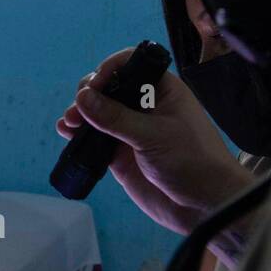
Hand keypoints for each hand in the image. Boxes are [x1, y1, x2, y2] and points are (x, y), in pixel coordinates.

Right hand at [57, 47, 253, 234]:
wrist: (204, 206)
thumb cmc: (194, 162)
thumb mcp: (154, 136)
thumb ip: (116, 117)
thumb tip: (84, 98)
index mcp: (162, 90)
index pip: (130, 64)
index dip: (109, 69)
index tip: (94, 86)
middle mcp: (145, 106)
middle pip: (108, 87)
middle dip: (89, 94)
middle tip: (78, 109)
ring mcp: (131, 130)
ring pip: (97, 113)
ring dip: (79, 114)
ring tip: (68, 123)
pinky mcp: (120, 153)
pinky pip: (94, 139)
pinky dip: (78, 135)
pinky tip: (67, 134)